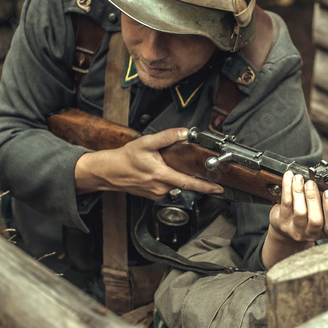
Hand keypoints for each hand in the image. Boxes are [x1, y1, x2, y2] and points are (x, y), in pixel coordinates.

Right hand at [74, 128, 223, 198]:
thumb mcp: (146, 143)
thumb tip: (184, 133)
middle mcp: (160, 188)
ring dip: (175, 175)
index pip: (189, 183)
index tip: (219, 189)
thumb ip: (167, 137)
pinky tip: (157, 171)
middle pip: (183, 182)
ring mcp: (156, 193)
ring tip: (163, 164)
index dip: (206, 187)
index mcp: (161, 175)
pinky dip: (167, 178)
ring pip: (174, 184)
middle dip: (189, 174)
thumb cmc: (125, 158)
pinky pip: (166, 186)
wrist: (108, 172)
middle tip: (186, 164)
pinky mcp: (153, 195)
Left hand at [262, 170, 327, 268]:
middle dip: (314, 199)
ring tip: (299, 179)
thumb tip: (322, 184)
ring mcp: (295, 230)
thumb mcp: (318, 214)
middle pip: (315, 220)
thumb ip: (323, 203)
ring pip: (299, 212)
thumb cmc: (305, 218)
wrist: (285, 230)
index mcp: (324, 232)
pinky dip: (287, 188)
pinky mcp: (282, 223)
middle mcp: (311, 234)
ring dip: (299, 192)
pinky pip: (286, 204)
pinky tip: (289, 178)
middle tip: (311, 184)